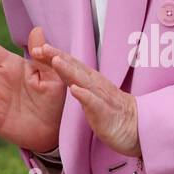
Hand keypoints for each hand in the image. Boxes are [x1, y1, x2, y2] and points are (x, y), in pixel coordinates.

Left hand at [33, 41, 140, 157]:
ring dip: (69, 70)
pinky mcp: (106, 113)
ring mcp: (100, 97)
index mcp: (88, 79)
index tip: (36, 49)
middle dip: (57, 56)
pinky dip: (85, 96)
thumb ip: (73, 78)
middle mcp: (94, 84)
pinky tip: (75, 90)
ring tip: (55, 61)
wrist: (137, 126)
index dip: (53, 55)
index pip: (69, 64)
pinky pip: (95, 103)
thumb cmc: (110, 108)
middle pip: (74, 67)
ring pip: (83, 81)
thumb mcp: (87, 91)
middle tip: (41, 47)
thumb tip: (56, 65)